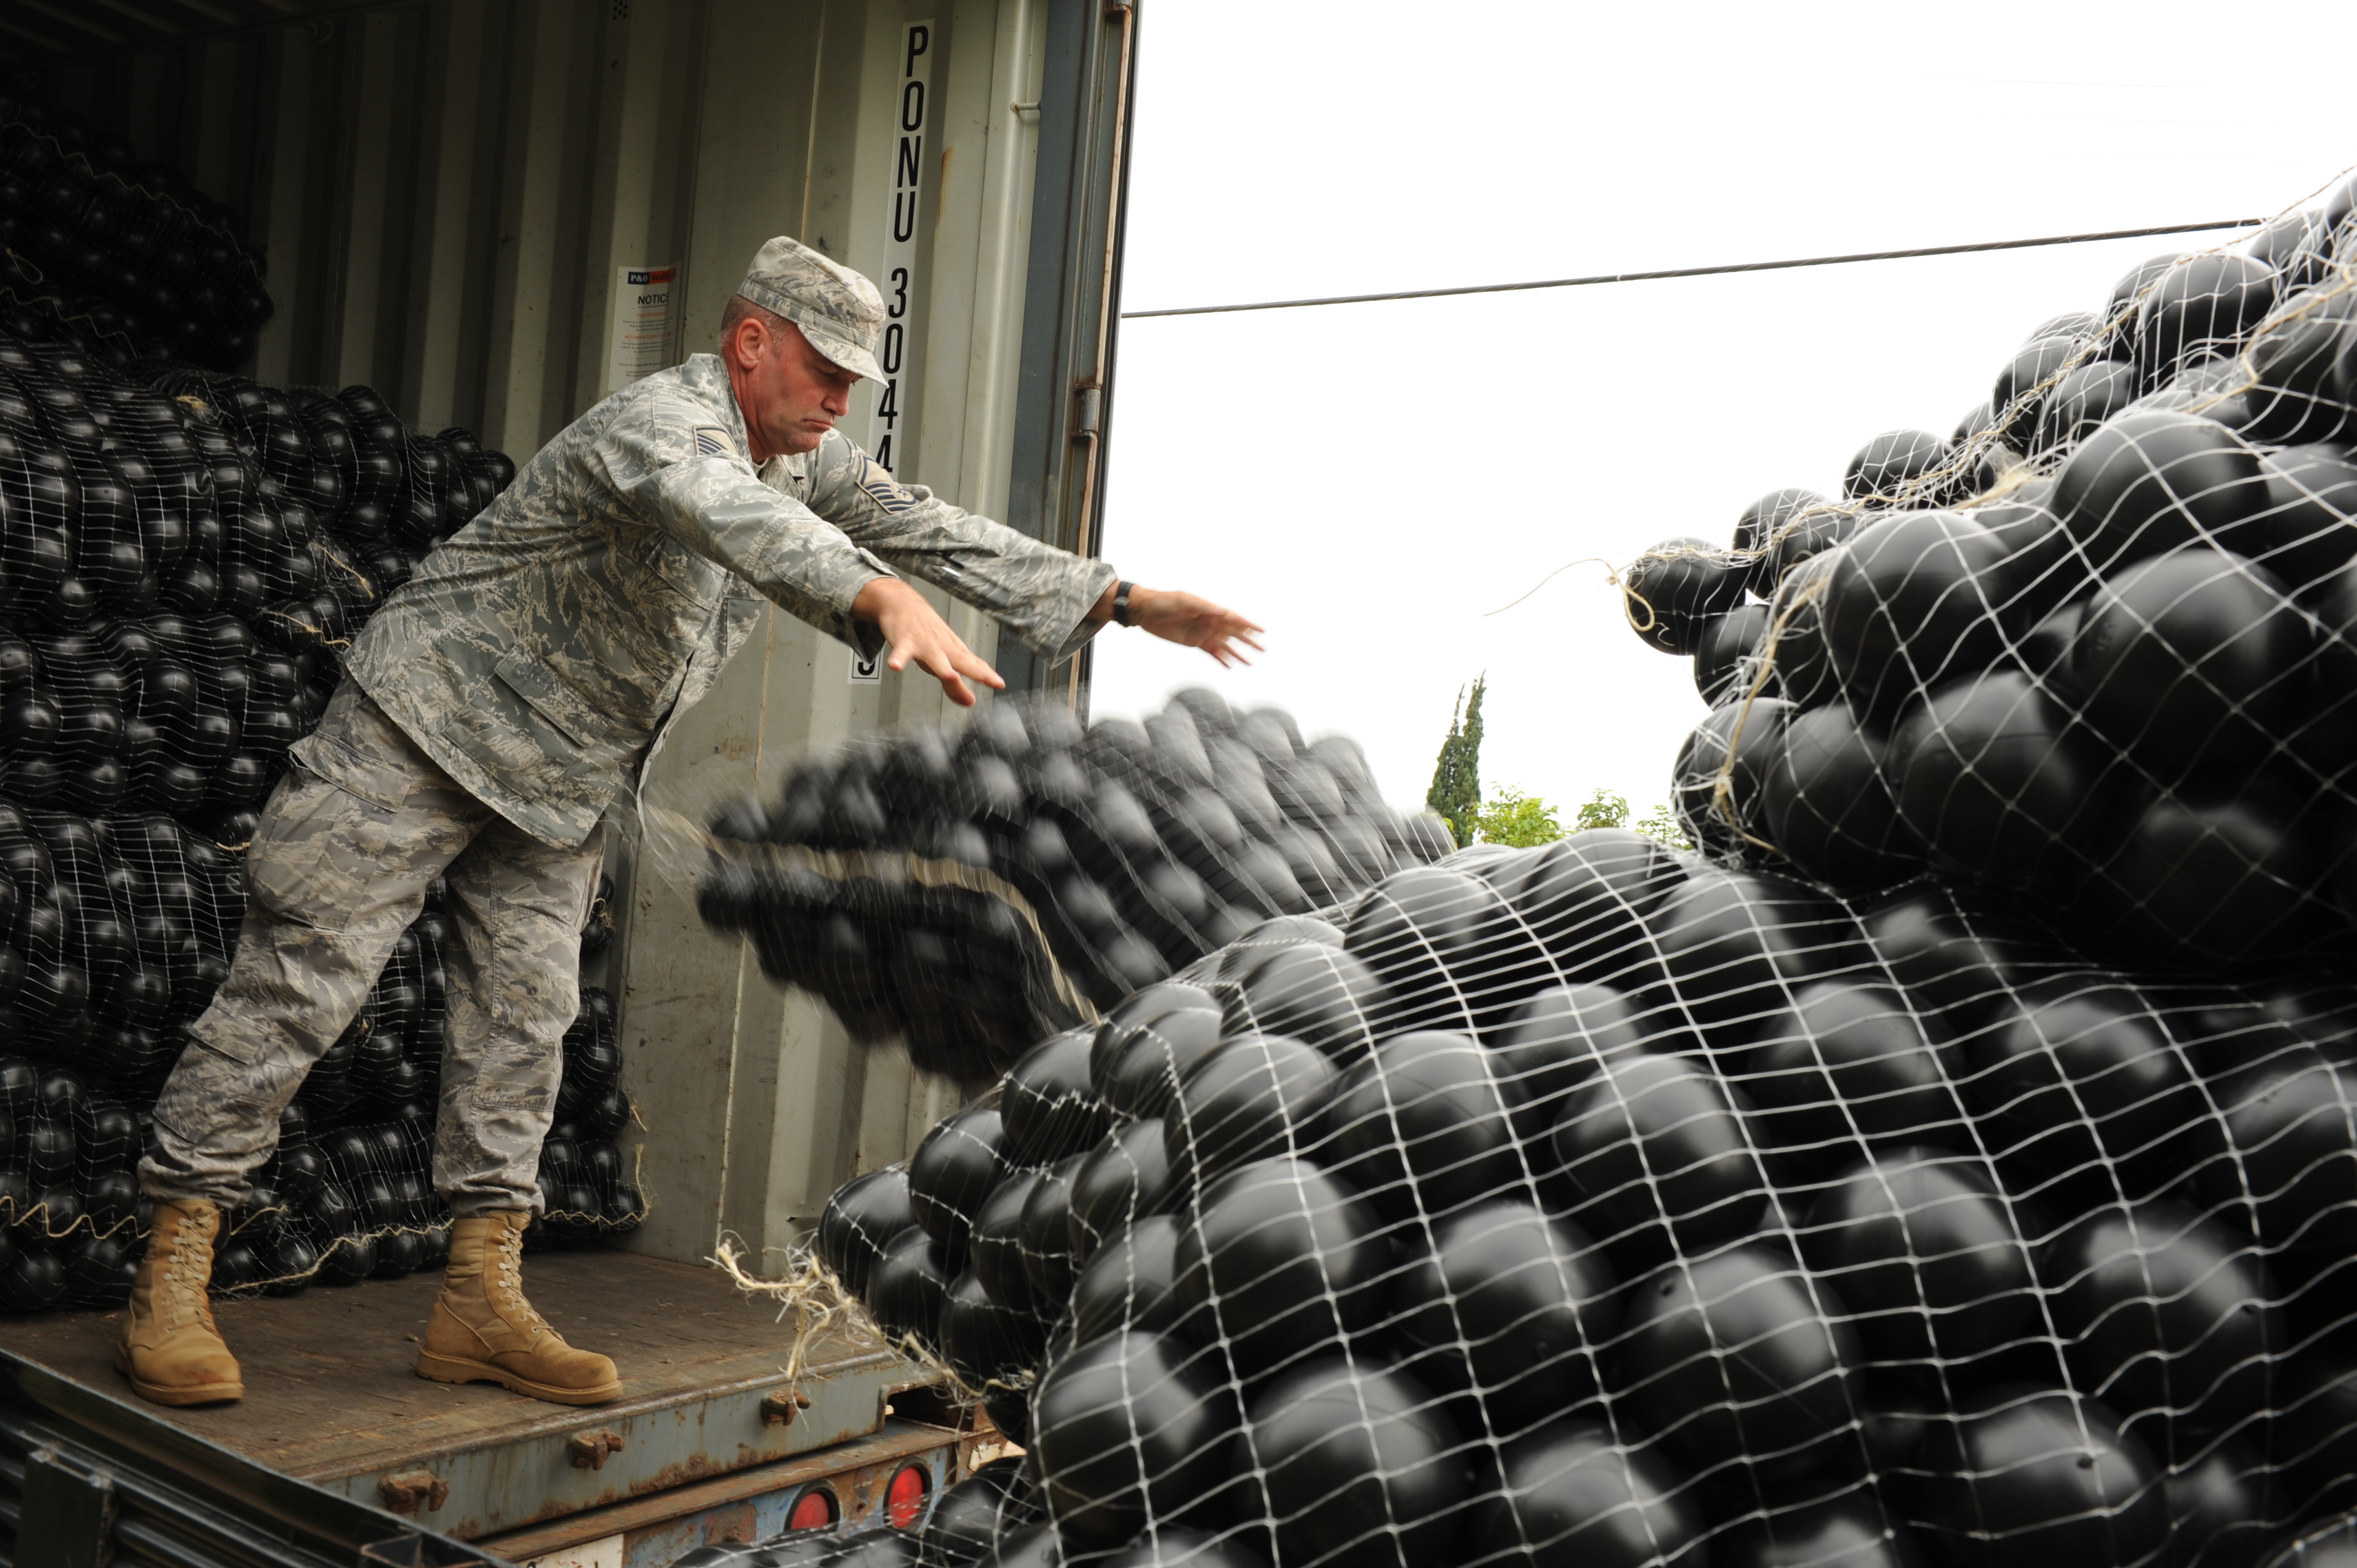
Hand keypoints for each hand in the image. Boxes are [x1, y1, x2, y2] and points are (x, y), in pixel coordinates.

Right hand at [852, 577, 1004, 706]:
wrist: (903, 603)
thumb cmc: (926, 633)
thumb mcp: (943, 658)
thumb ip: (956, 683)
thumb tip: (970, 702)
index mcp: (953, 651)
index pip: (973, 664)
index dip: (987, 674)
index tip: (1000, 684)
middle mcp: (942, 647)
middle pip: (961, 660)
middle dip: (976, 671)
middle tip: (989, 680)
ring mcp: (924, 643)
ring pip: (935, 658)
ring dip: (942, 668)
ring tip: (951, 677)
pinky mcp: (905, 640)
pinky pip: (901, 651)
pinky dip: (898, 658)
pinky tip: (895, 666)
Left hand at [1099, 584, 1266, 667]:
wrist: (1144, 610)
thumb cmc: (1163, 601)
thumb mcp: (1183, 601)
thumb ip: (1204, 607)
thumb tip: (1223, 611)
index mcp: (1209, 610)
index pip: (1233, 618)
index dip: (1248, 625)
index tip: (1261, 631)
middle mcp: (1208, 621)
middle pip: (1233, 633)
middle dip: (1247, 641)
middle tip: (1262, 649)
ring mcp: (1201, 632)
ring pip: (1224, 645)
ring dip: (1236, 653)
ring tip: (1250, 662)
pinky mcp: (1193, 641)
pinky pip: (1210, 651)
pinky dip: (1220, 658)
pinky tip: (1230, 665)